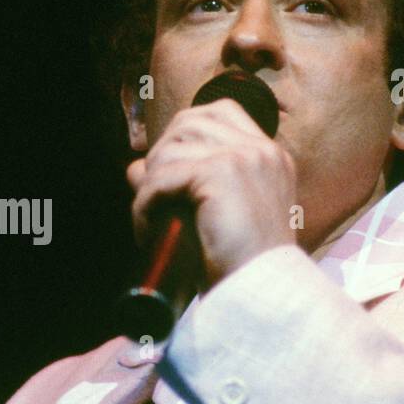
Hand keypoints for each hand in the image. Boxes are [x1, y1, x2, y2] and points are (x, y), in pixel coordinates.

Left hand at [126, 98, 298, 287]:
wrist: (261, 291)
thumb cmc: (239, 262)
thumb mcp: (211, 213)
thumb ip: (180, 182)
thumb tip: (134, 166)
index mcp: (269, 156)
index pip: (220, 111)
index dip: (183, 133)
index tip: (170, 170)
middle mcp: (261, 150)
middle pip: (189, 122)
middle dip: (161, 155)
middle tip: (155, 196)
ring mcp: (243, 157)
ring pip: (171, 148)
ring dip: (151, 181)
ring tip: (152, 215)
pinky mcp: (220, 172)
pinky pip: (162, 177)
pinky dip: (145, 204)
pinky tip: (148, 229)